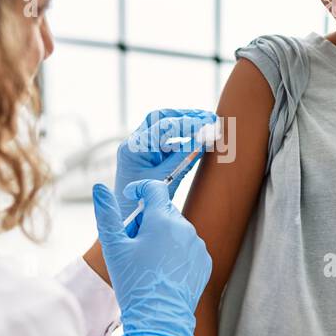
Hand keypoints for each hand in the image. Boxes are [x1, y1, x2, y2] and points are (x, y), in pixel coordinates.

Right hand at [91, 178, 212, 335]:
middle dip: (148, 220)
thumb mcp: (113, 248)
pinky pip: (188, 248)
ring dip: (163, 236)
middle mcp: (185, 228)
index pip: (154, 188)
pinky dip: (176, 253)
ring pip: (177, 230)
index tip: (131, 198)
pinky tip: (164, 271)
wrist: (159, 319)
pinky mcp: (204, 262)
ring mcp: (198, 246)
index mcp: (162, 220)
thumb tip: (99, 187)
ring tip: (149, 263)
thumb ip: (106, 214)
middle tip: (134, 245)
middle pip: (164, 211)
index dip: (139, 189)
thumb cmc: (134, 283)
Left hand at [115, 109, 216, 228]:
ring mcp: (139, 148)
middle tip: (208, 118)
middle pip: (161, 118)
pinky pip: (165, 139)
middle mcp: (134, 143)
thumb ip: (185, 157)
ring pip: (163, 126)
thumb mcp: (167, 179)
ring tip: (206, 124)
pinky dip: (181, 136)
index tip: (208, 124)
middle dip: (185, 115)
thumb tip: (204, 138)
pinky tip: (197, 138)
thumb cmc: (142, 204)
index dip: (188, 122)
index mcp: (134, 148)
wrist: (127, 219)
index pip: (163, 126)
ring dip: (184, 123)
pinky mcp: (147, 154)